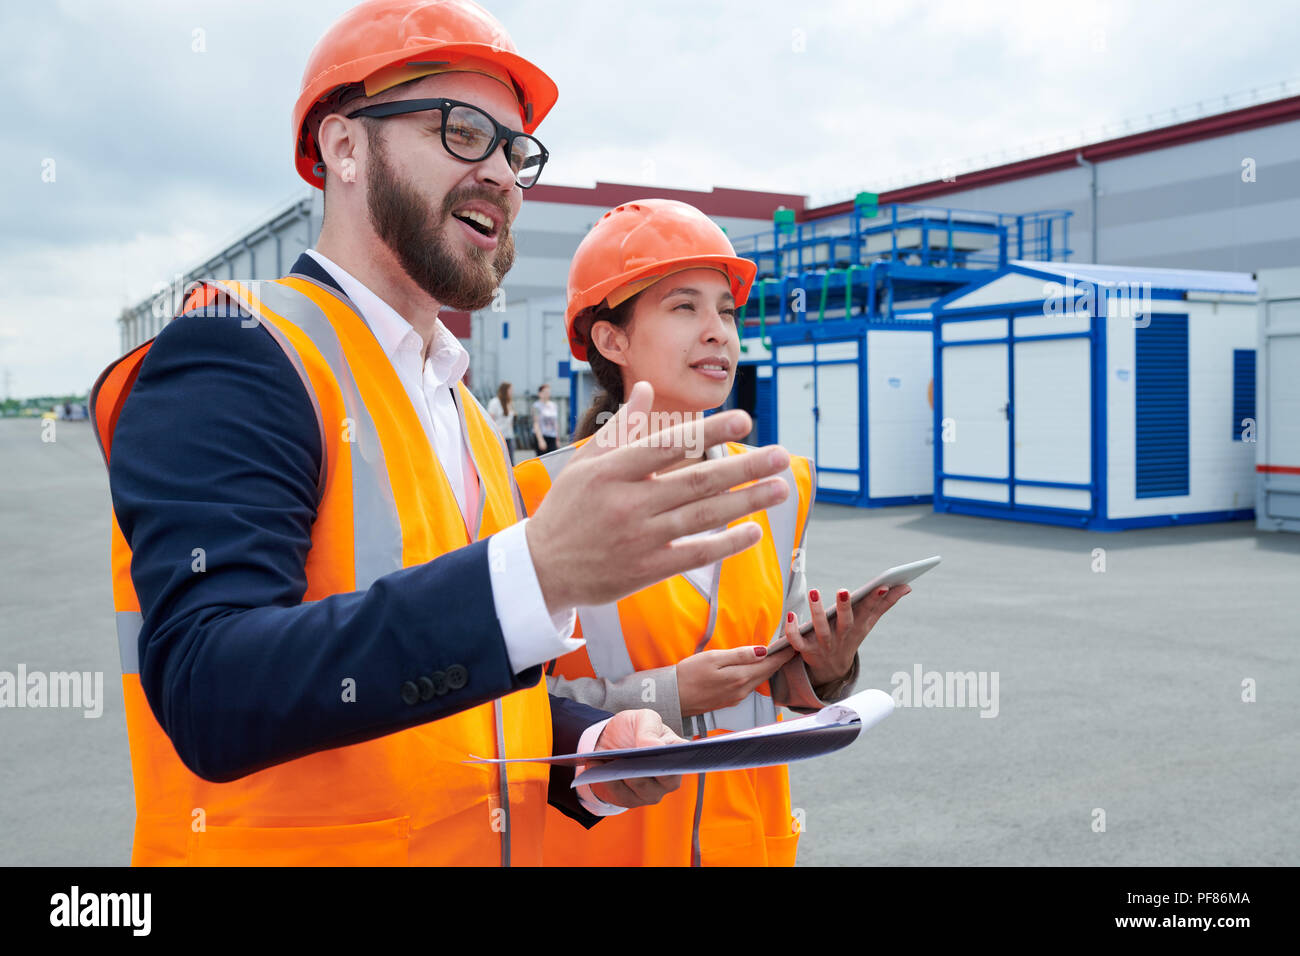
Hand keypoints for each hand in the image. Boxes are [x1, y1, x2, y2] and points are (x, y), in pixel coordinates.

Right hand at [526, 381, 791, 611]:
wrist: (542, 569)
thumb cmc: (566, 509)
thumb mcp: (585, 463)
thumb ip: (621, 428)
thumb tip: (647, 389)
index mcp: (611, 471)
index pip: (668, 445)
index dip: (708, 431)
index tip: (744, 418)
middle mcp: (628, 503)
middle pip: (697, 481)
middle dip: (744, 467)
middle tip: (781, 455)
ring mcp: (639, 538)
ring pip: (703, 517)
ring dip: (747, 502)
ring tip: (780, 488)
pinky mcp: (647, 569)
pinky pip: (696, 553)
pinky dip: (727, 544)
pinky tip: (754, 532)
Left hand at [586, 709, 684, 807]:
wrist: (609, 741)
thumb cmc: (632, 730)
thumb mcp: (642, 718)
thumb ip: (649, 729)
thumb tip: (654, 747)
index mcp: (677, 754)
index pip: (686, 762)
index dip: (679, 761)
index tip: (666, 754)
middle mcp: (668, 778)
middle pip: (667, 782)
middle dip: (652, 771)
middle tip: (636, 762)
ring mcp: (651, 792)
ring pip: (644, 791)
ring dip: (627, 776)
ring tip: (613, 762)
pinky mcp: (631, 800)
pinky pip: (622, 796)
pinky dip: (610, 781)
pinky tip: (598, 766)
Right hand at [676, 644, 798, 717]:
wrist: (673, 698)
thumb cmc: (688, 675)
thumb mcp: (713, 658)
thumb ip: (739, 655)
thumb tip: (762, 651)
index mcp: (740, 677)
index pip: (770, 664)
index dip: (783, 653)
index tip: (795, 643)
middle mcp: (743, 690)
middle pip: (768, 672)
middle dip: (780, 660)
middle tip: (792, 646)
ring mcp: (737, 696)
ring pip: (759, 680)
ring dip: (770, 667)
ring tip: (779, 655)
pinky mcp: (730, 699)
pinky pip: (750, 685)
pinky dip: (757, 675)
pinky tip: (757, 667)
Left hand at [785, 585, 910, 685]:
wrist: (831, 669)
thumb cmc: (850, 636)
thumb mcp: (867, 622)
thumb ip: (885, 604)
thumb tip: (907, 586)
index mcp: (858, 627)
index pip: (868, 612)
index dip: (877, 600)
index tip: (883, 585)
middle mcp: (842, 636)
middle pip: (845, 623)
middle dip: (845, 608)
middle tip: (843, 591)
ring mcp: (824, 644)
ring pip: (820, 629)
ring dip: (817, 612)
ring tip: (815, 591)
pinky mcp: (806, 650)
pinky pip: (797, 641)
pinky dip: (792, 630)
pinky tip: (790, 614)